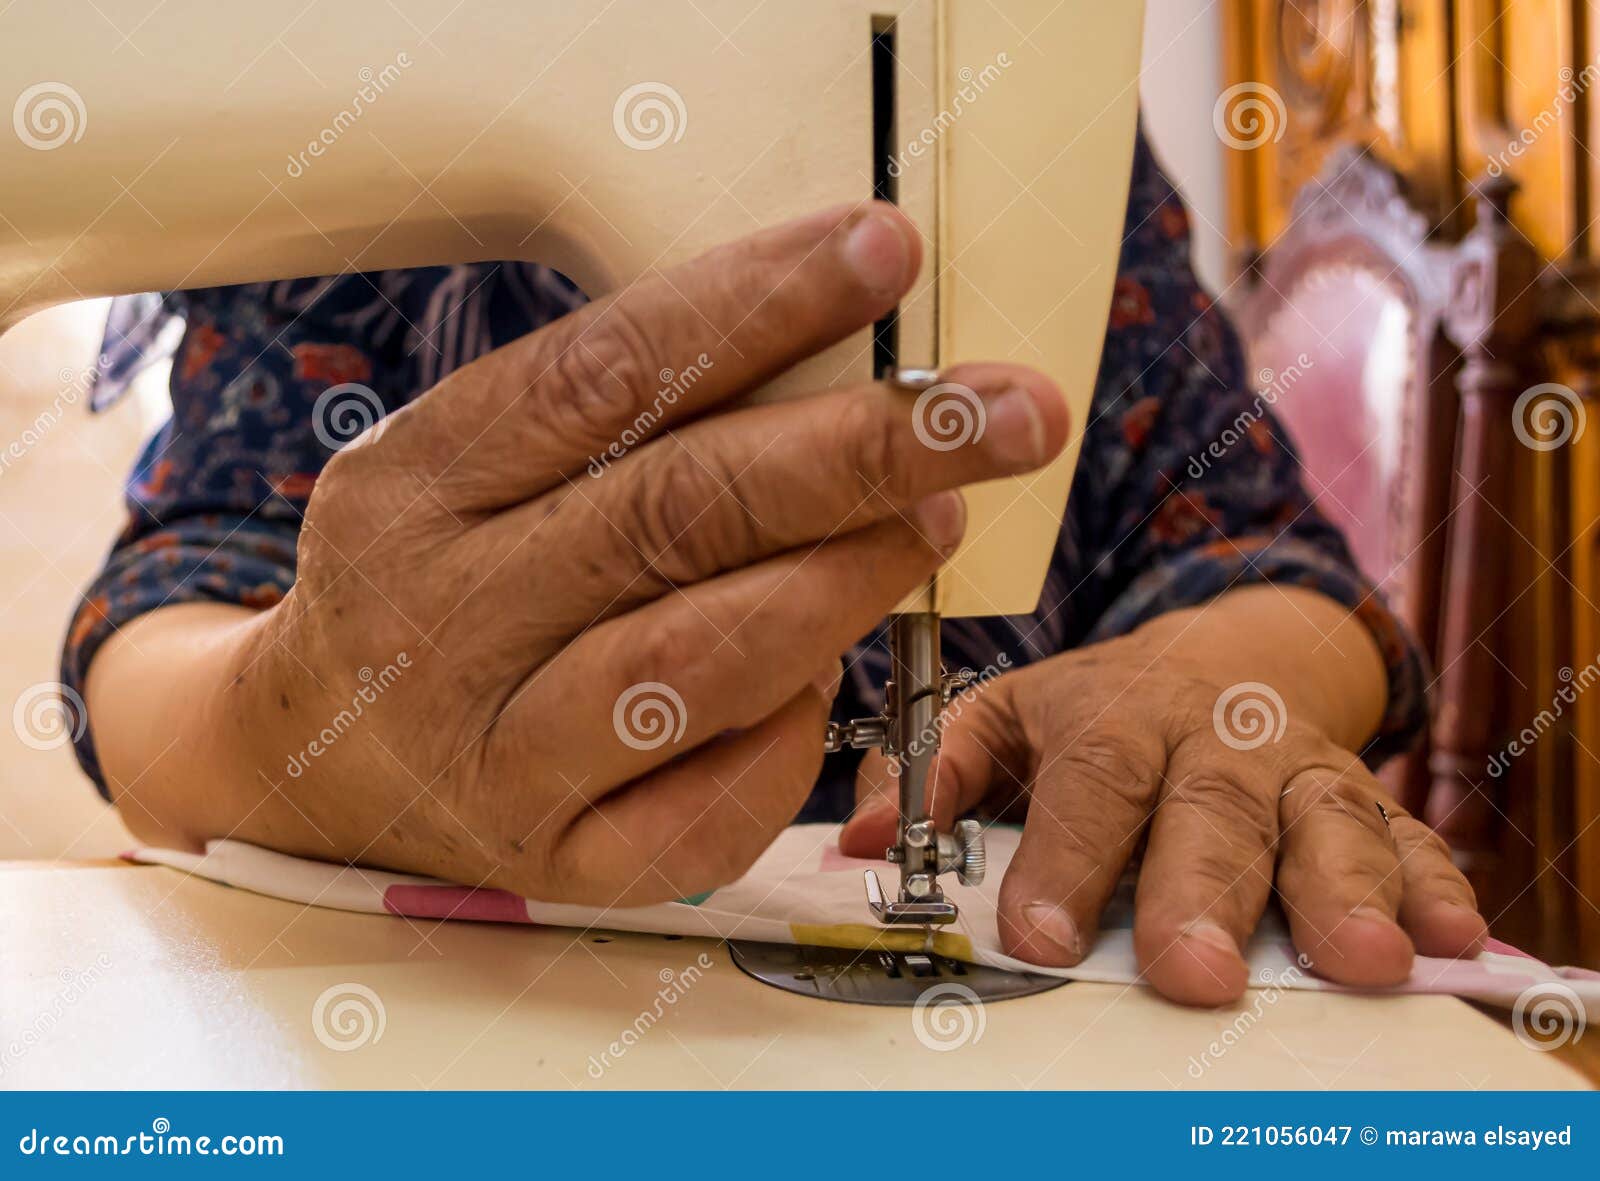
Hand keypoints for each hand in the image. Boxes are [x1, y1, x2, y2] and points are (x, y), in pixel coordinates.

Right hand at [93, 202, 1070, 907]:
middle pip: (676, 514)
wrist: (317, 759)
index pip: (601, 374)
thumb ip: (612, 419)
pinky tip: (826, 681)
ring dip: (847, 581)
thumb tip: (832, 359)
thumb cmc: (438, 580)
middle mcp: (444, 620)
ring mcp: (498, 755)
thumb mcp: (468, 468)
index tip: (883, 252)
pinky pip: (709, 807)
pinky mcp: (557, 863)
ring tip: (941, 519)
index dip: (756, 305)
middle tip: (1003, 411)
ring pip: (703, 659)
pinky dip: (793, 738)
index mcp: (415, 485)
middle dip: (862, 450)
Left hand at [840, 589, 1486, 1005]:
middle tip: (1197, 973)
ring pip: (1324, 816)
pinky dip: (1434, 881)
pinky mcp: (1362, 794)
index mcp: (1113, 716)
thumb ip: (931, 774)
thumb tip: (854, 842)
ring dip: (1345, 888)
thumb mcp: (1004, 718)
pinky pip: (1408, 832)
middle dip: (1205, 890)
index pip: (1088, 782)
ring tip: (1360, 959)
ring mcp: (1295, 765)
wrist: (1216, 659)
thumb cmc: (1095, 711)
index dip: (1067, 858)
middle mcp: (1210, 737)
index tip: (1043, 937)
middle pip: (1211, 808)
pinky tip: (1452, 936)